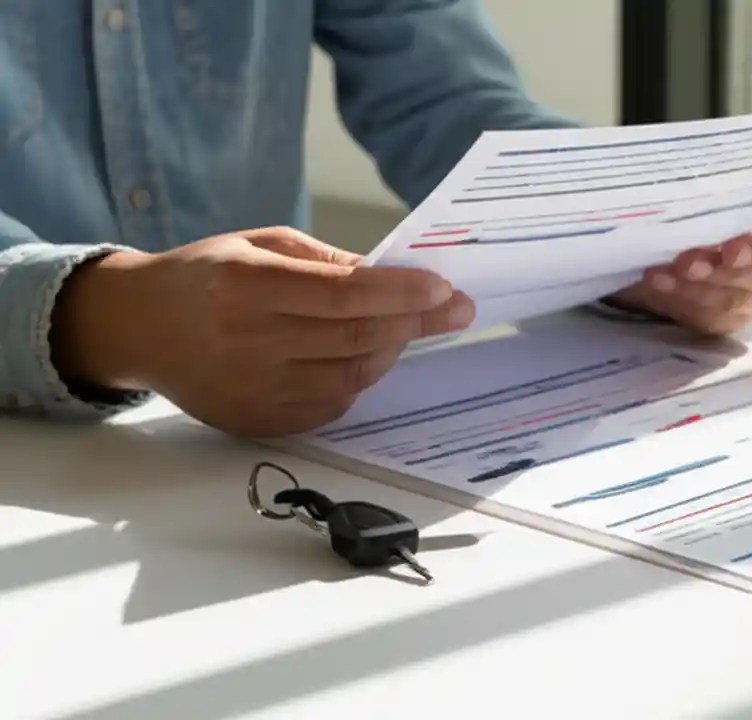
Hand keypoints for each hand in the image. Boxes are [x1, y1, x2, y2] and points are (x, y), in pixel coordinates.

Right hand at [51, 227, 474, 435]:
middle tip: (455, 310)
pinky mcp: (256, 421)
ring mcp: (251, 388)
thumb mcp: (260, 245)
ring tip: (405, 327)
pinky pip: (330, 407)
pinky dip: (358, 381)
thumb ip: (326, 261)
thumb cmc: (205, 275)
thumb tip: (393, 276)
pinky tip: (365, 356)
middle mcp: (248, 341)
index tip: (443, 288)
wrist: (137, 326)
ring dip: (389, 351)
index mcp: (247, 285)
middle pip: (355, 338)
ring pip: (350, 378)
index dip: (401, 292)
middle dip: (415, 322)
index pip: (344, 294)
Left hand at [607, 193, 751, 334]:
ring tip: (660, 274)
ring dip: (694, 288)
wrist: (690, 226)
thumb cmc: (714, 195)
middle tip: (685, 263)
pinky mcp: (738, 318)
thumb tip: (691, 190)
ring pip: (736, 301)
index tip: (731, 250)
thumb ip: (717, 191)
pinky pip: (714, 317)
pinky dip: (683, 301)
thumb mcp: (718, 185)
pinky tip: (659, 286)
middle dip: (719, 270)